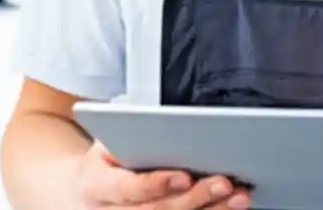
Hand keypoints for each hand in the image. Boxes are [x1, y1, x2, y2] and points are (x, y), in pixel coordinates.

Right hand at [76, 140, 252, 208]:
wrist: (82, 191)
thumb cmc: (104, 160)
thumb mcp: (106, 140)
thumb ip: (131, 132)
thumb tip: (165, 121)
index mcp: (95, 184)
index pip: (126, 189)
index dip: (156, 185)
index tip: (184, 176)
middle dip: (194, 198)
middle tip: (224, 183)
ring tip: (240, 196)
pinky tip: (230, 206)